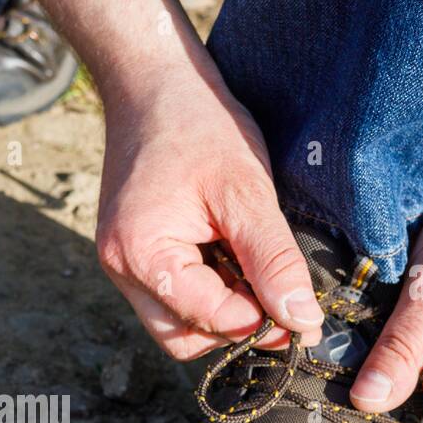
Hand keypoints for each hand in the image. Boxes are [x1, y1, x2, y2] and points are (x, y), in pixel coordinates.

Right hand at [94, 69, 323, 359]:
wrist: (153, 84)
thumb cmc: (199, 126)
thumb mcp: (248, 192)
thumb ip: (273, 261)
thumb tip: (302, 323)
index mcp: (142, 254)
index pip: (208, 320)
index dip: (259, 322)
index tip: (300, 311)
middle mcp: (120, 269)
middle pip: (184, 338)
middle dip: (234, 325)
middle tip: (277, 294)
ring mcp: (120, 266)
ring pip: (175, 325)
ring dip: (220, 313)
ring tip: (249, 268)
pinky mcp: (129, 257)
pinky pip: (169, 297)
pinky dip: (204, 291)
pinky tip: (227, 257)